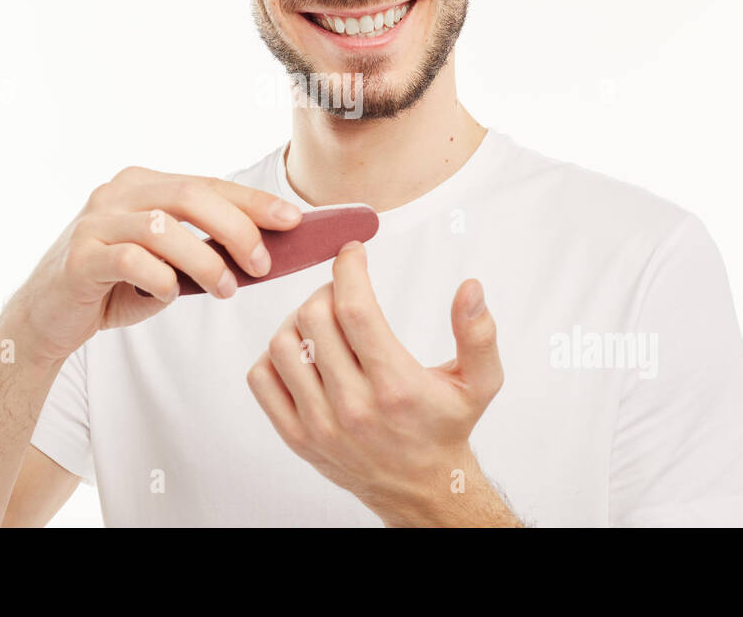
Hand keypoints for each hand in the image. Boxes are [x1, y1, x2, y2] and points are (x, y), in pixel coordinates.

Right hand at [12, 167, 301, 364]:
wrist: (46, 317)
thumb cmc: (115, 287)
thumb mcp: (166, 262)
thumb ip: (202, 248)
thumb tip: (266, 251)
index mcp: (143, 183)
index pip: (207, 184)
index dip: (253, 201)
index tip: (294, 220)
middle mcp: (117, 192)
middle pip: (188, 195)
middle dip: (236, 227)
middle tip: (263, 263)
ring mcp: (95, 221)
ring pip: (162, 227)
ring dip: (204, 259)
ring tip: (226, 290)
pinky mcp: (78, 257)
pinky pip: (130, 260)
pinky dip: (161, 278)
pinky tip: (170, 295)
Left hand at [247, 241, 512, 525]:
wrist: (422, 489)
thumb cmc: (447, 427)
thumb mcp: (480, 382)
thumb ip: (478, 334)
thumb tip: (471, 287)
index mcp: (396, 387)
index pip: (356, 310)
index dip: (349, 270)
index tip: (353, 253)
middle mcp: (353, 407)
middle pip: (314, 319)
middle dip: (328, 290)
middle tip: (344, 291)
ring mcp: (319, 424)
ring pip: (282, 345)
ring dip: (299, 319)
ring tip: (323, 320)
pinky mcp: (296, 437)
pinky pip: (262, 380)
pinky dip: (275, 356)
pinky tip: (303, 352)